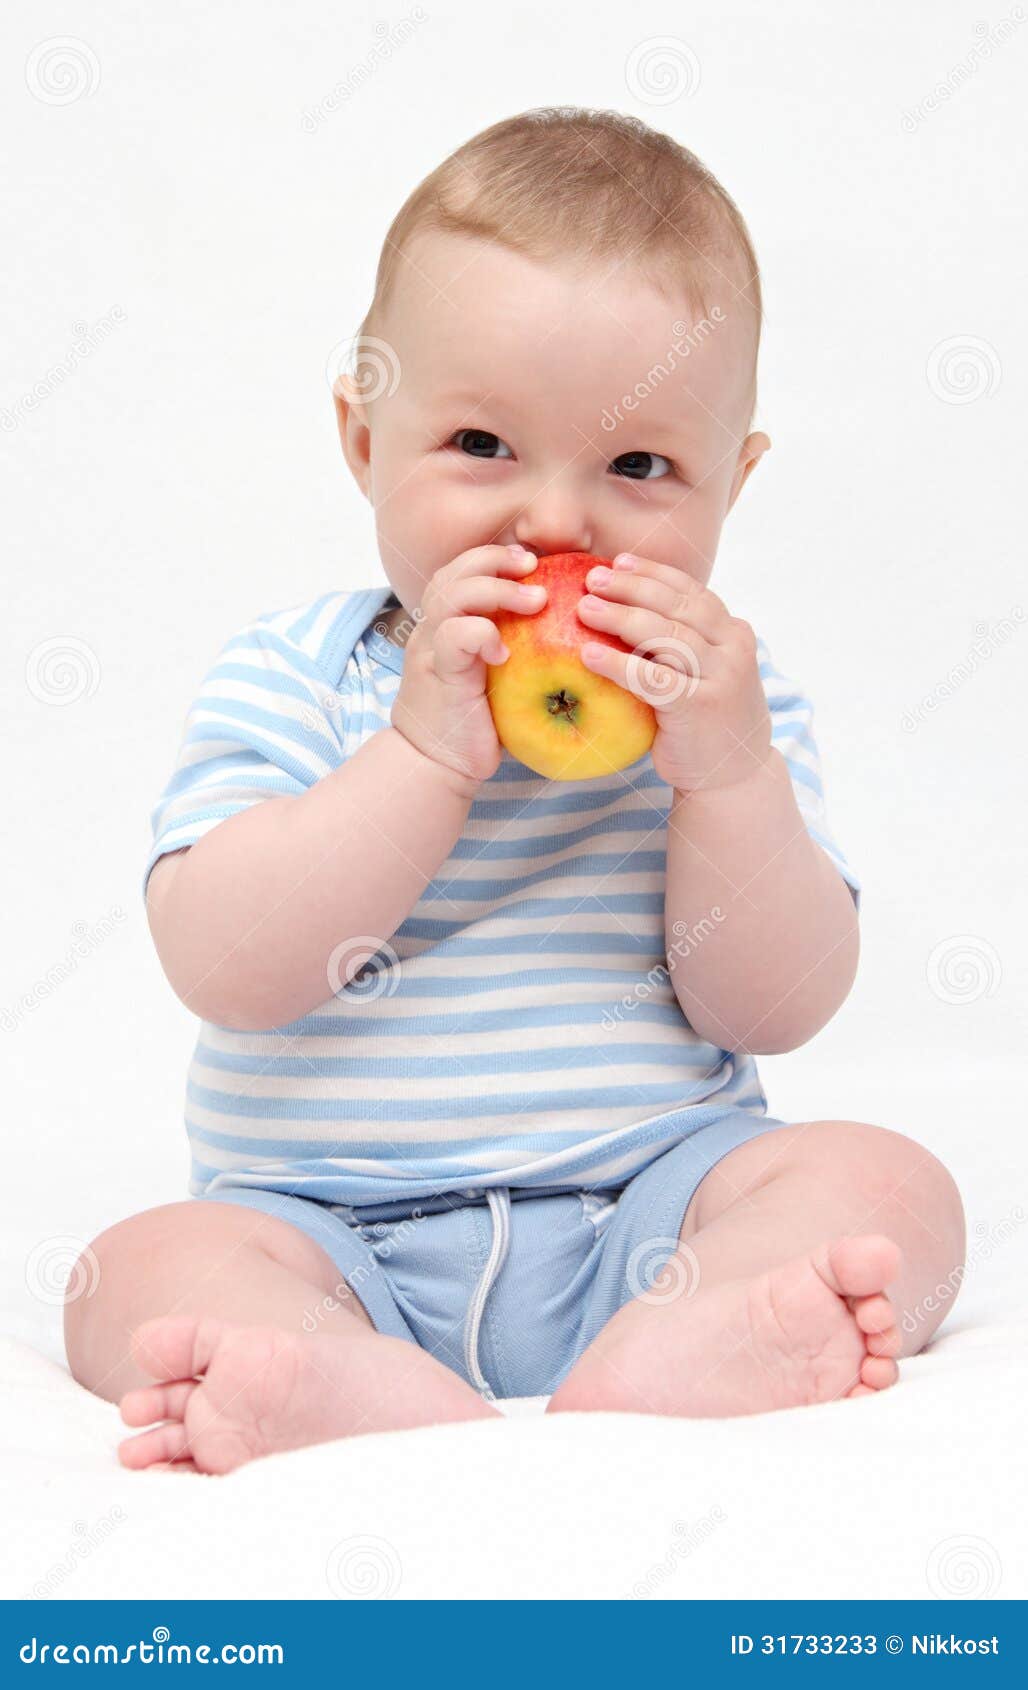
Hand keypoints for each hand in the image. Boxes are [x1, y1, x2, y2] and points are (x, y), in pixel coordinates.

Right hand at [390, 544, 547, 790]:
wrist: (434, 766)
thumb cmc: (473, 725)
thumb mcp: (494, 678)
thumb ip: (513, 649)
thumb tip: (568, 634)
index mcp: (443, 626)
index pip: (459, 572)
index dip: (492, 557)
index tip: (530, 562)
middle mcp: (431, 631)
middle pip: (452, 572)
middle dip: (495, 559)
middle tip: (533, 567)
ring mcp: (430, 650)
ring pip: (451, 595)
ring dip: (497, 589)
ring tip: (536, 600)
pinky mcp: (437, 674)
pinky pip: (454, 635)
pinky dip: (482, 633)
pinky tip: (505, 652)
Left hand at [576, 552, 772, 794]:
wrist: (734, 775)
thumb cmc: (706, 720)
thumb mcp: (703, 672)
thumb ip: (680, 643)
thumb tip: (626, 608)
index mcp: (734, 632)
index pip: (691, 591)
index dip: (653, 573)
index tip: (618, 561)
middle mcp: (734, 648)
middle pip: (676, 606)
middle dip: (631, 588)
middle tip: (592, 579)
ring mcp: (720, 677)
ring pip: (666, 636)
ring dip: (620, 618)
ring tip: (583, 608)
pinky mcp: (700, 706)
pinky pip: (653, 678)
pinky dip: (619, 664)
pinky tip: (589, 655)